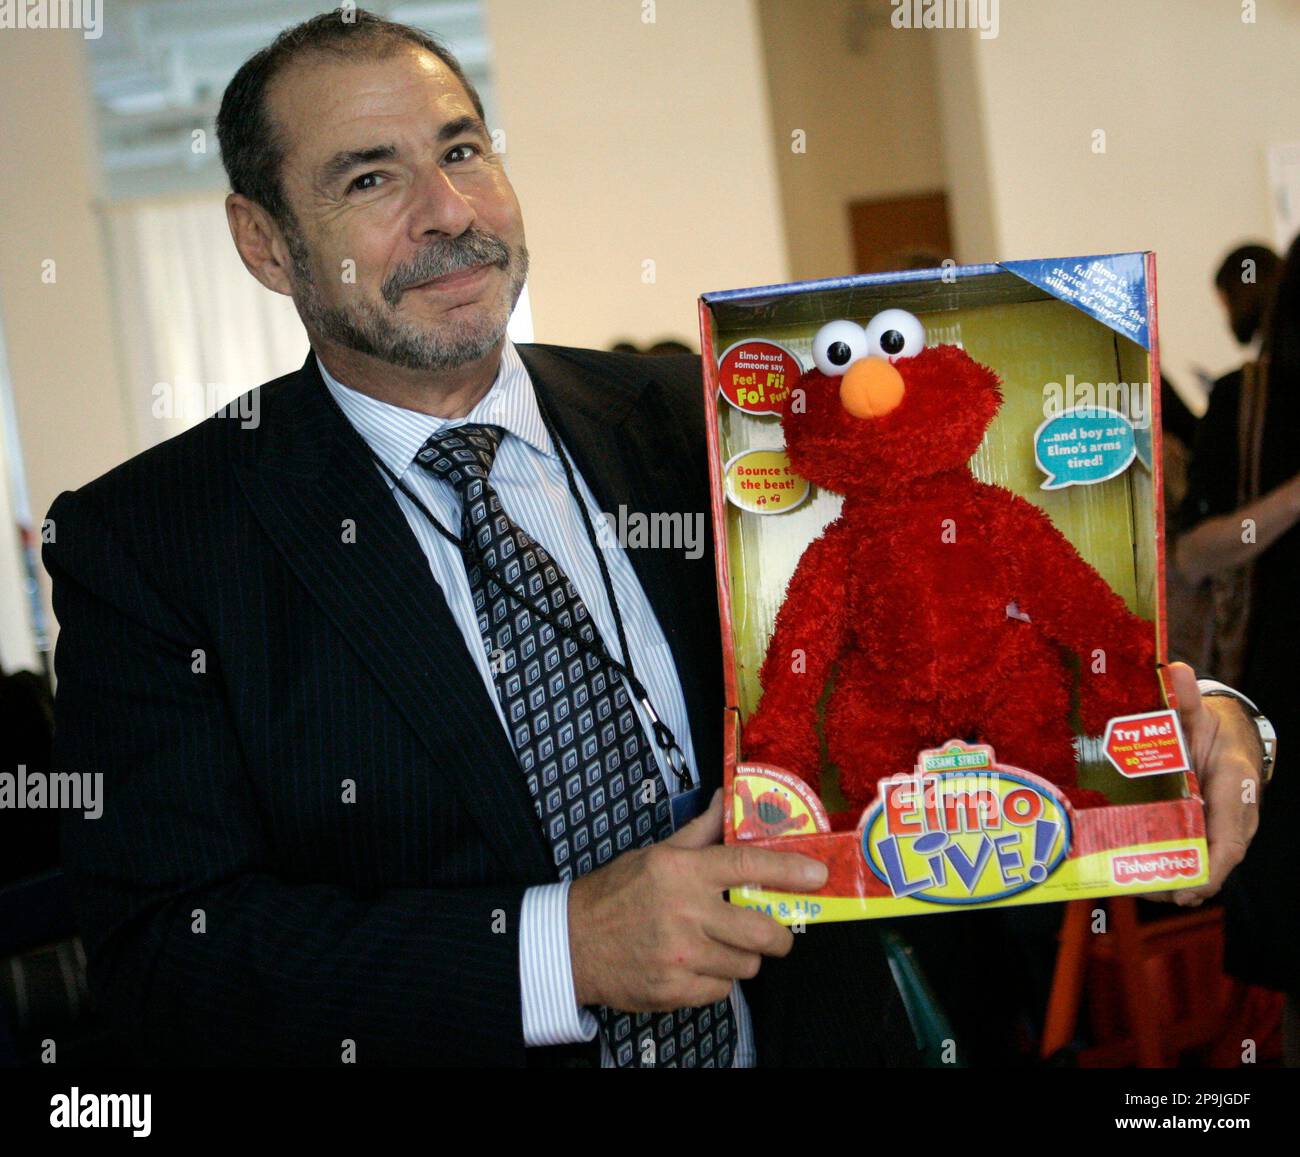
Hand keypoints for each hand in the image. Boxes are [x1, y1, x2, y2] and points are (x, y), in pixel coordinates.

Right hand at [567, 788, 826, 1011]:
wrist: (572, 943)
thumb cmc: (616, 893)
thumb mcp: (655, 853)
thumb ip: (699, 832)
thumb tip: (727, 799)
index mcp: (682, 872)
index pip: (747, 866)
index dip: (788, 869)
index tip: (817, 874)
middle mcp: (685, 912)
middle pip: (761, 930)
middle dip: (778, 934)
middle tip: (774, 931)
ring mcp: (681, 955)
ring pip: (747, 964)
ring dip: (742, 957)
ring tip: (720, 946)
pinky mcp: (675, 989)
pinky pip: (722, 989)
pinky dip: (717, 980)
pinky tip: (697, 965)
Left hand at [1144, 662, 1262, 906]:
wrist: (1229, 735)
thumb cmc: (1211, 728)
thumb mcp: (1198, 713)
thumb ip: (1185, 698)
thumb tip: (1177, 671)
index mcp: (1235, 788)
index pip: (1231, 837)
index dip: (1212, 866)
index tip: (1189, 886)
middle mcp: (1234, 815)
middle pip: (1216, 860)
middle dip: (1185, 881)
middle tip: (1148, 891)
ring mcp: (1222, 826)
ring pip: (1205, 863)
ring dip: (1174, 881)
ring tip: (1137, 889)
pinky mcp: (1208, 831)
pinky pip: (1195, 856)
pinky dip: (1172, 869)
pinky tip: (1141, 878)